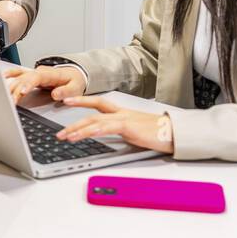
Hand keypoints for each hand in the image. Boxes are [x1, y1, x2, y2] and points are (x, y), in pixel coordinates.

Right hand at [4, 65, 86, 103]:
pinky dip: (10, 74)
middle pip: (24, 79)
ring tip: (4, 97)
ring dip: (10, 87)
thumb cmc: (74, 81)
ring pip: (19, 78)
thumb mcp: (76, 88)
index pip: (36, 77)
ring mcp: (35, 73)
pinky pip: (19, 73)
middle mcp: (40, 72)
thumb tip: (56, 94)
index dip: (27, 84)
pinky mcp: (31, 76)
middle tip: (11, 102)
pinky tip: (3, 77)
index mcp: (51, 74)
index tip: (21, 92)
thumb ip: (66, 91)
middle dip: (16, 90)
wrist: (74, 74)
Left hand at [55, 96, 175, 153]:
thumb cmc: (160, 133)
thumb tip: (111, 136)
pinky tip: (83, 135)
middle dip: (74, 120)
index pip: (99, 103)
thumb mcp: (137, 131)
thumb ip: (123, 131)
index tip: (67, 100)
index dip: (83, 100)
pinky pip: (107, 128)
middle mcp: (122, 114)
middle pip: (92, 113)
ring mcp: (125, 120)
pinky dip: (93, 131)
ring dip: (78, 130)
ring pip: (95, 122)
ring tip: (65, 136)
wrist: (177, 132)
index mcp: (123, 113)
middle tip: (59, 129)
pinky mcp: (129, 127)